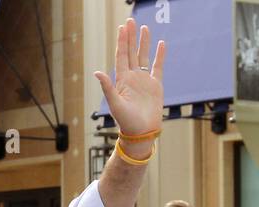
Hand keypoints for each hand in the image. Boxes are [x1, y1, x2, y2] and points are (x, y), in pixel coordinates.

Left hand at [94, 19, 164, 149]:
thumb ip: (107, 87)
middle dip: (131, 37)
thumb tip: (97, 72)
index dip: (122, 42)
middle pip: (132, 52)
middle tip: (130, 21)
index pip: (122, 56)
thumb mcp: (115, 104)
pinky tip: (161, 44)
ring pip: (144, 57)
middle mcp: (133, 77)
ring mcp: (144, 80)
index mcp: (122, 80)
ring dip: (144, 43)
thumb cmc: (126, 122)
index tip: (122, 28)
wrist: (142, 133)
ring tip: (144, 28)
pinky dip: (160, 56)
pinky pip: (158, 67)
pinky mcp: (156, 85)